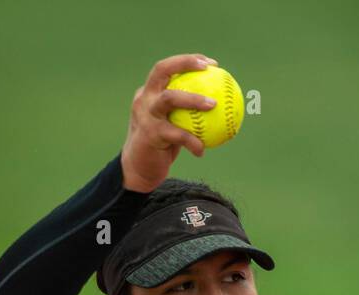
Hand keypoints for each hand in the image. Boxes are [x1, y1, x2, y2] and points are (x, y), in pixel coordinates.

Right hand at [120, 54, 218, 192]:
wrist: (137, 169)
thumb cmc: (161, 145)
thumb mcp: (172, 125)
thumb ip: (188, 113)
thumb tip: (221, 106)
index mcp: (149, 92)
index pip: (166, 68)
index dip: (187, 61)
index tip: (211, 64)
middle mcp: (144, 98)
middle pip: (162, 70)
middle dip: (184, 63)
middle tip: (208, 69)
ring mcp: (145, 115)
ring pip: (170, 98)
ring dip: (193, 99)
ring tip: (213, 104)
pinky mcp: (150, 134)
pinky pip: (178, 135)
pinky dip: (193, 142)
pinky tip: (202, 150)